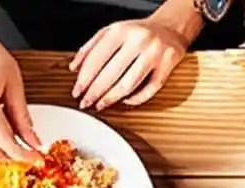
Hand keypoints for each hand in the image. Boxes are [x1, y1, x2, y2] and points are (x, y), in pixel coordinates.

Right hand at [0, 29, 41, 160]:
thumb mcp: (14, 85)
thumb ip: (22, 117)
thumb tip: (33, 142)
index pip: (0, 137)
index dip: (19, 152)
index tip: (35, 158)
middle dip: (11, 157)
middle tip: (29, 155)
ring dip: (1, 154)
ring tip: (18, 146)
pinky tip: (4, 139)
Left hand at [70, 13, 194, 110]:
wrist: (170, 27)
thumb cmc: (138, 32)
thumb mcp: (112, 31)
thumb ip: (91, 47)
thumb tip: (74, 68)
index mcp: (120, 31)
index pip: (97, 58)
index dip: (84, 78)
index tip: (77, 91)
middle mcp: (138, 40)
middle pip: (111, 73)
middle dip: (95, 92)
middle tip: (86, 102)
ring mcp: (154, 53)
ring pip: (128, 83)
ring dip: (112, 98)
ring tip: (101, 104)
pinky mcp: (167, 65)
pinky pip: (150, 89)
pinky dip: (136, 98)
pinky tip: (126, 100)